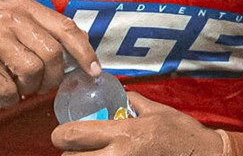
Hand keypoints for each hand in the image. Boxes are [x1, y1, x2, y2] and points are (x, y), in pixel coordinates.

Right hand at [0, 0, 98, 107]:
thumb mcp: (8, 14)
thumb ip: (37, 28)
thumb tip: (73, 55)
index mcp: (24, 7)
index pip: (66, 28)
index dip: (85, 53)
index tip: (93, 71)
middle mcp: (11, 20)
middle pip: (53, 55)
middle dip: (53, 78)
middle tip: (43, 84)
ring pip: (33, 73)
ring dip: (30, 88)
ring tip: (18, 86)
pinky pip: (8, 90)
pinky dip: (9, 99)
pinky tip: (2, 95)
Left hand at [52, 92, 223, 154]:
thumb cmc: (182, 134)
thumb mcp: (158, 111)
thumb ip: (134, 101)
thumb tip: (121, 92)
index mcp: (123, 133)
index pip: (74, 135)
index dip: (60, 134)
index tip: (61, 133)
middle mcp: (118, 155)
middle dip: (69, 154)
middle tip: (75, 148)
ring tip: (91, 155)